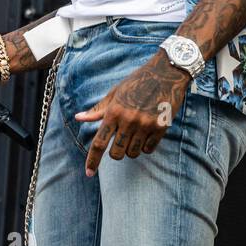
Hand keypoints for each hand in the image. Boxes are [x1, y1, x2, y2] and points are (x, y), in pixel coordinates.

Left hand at [74, 51, 189, 175]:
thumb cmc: (138, 81)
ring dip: (131, 149)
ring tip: (136, 133)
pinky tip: (147, 134)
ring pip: (132, 153)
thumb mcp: (115, 93)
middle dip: (116, 153)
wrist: (166, 72)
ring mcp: (146, 125)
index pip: (99, 143)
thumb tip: (79, 118)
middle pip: (116, 154)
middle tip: (121, 141)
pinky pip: (149, 149)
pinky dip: (145, 147)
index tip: (89, 173)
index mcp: (114, 112)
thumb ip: (98, 110)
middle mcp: (129, 120)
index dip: (92, 160)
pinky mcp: (160, 128)